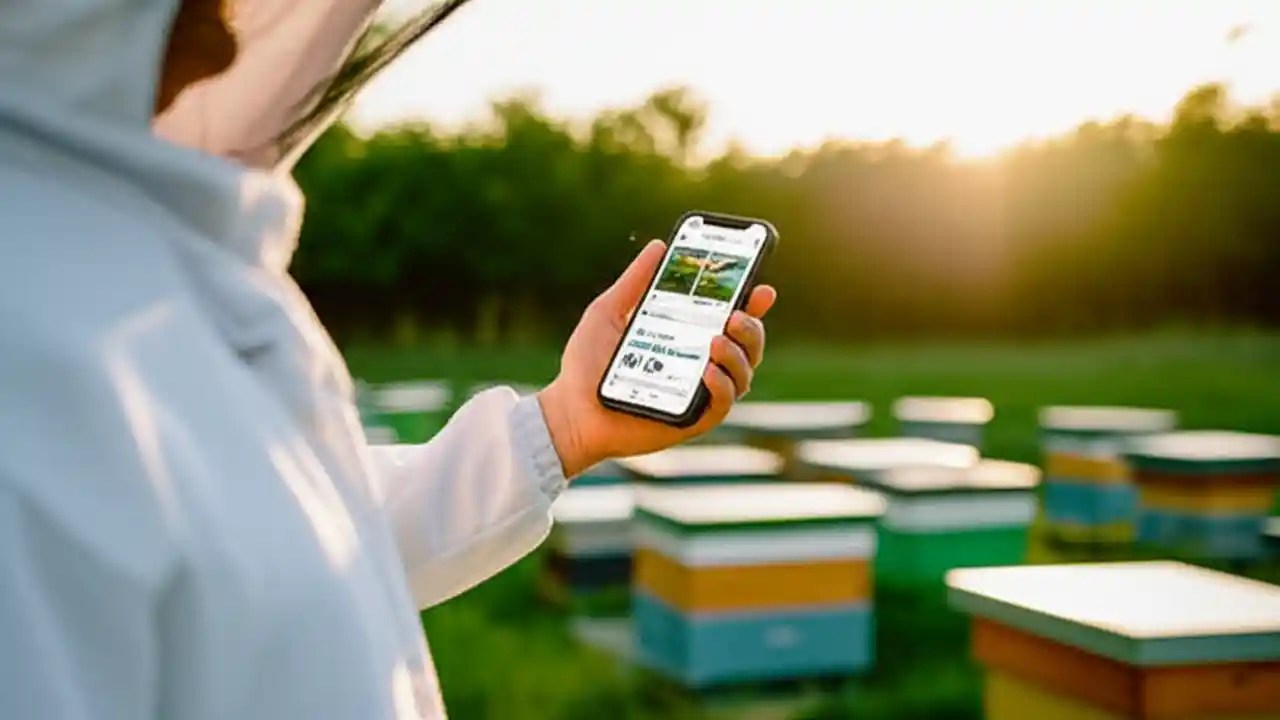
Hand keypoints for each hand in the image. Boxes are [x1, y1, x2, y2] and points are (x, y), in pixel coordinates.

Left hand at [537, 240, 776, 477]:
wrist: (569, 410)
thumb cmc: (587, 365)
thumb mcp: (608, 312)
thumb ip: (635, 282)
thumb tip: (658, 245)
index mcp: (688, 338)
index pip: (732, 319)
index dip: (753, 304)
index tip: (761, 287)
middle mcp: (702, 364)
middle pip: (748, 346)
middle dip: (752, 327)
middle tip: (735, 315)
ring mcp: (699, 394)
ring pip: (743, 374)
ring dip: (738, 354)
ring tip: (716, 341)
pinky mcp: (692, 420)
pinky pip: (721, 404)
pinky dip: (722, 386)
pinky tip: (708, 371)